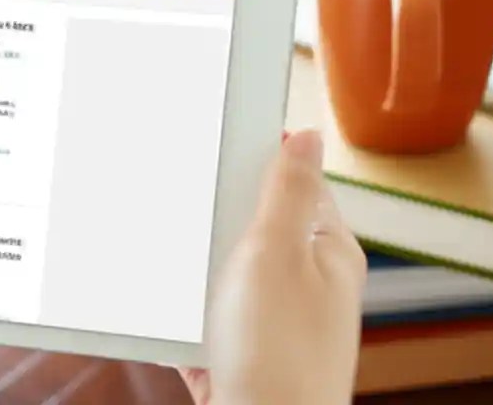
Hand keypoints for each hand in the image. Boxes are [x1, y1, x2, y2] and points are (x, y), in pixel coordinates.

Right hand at [178, 130, 366, 404]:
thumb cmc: (279, 354)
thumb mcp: (277, 253)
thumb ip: (289, 192)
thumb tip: (308, 135)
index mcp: (328, 253)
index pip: (298, 185)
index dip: (257, 163)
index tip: (216, 143)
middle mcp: (306, 288)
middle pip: (252, 229)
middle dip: (214, 222)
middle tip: (186, 212)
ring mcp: (271, 325)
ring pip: (221, 277)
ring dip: (192, 274)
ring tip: (172, 271)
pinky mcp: (239, 357)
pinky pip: (201, 323)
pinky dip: (180, 320)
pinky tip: (164, 316)